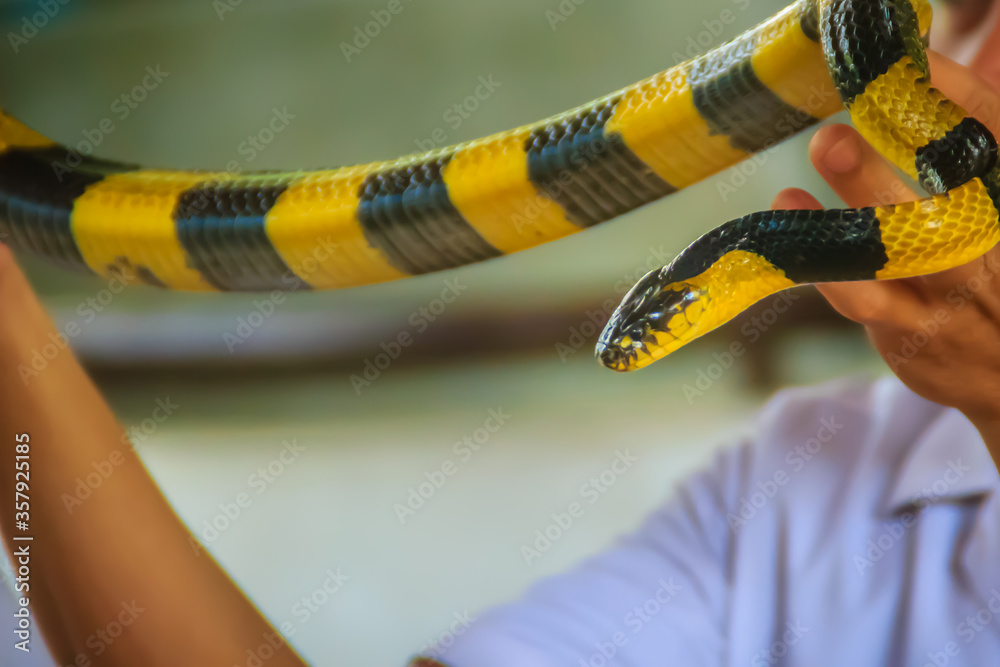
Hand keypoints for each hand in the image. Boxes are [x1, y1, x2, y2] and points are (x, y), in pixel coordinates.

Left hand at [771, 41, 999, 448]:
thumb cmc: (990, 274)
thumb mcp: (989, 211)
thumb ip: (965, 162)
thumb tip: (923, 81)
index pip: (992, 138)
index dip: (957, 99)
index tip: (910, 67)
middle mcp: (993, 250)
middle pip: (946, 201)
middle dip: (885, 172)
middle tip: (832, 137)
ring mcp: (955, 298)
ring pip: (898, 258)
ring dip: (841, 220)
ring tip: (790, 193)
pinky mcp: (912, 335)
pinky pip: (862, 300)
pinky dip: (819, 268)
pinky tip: (782, 240)